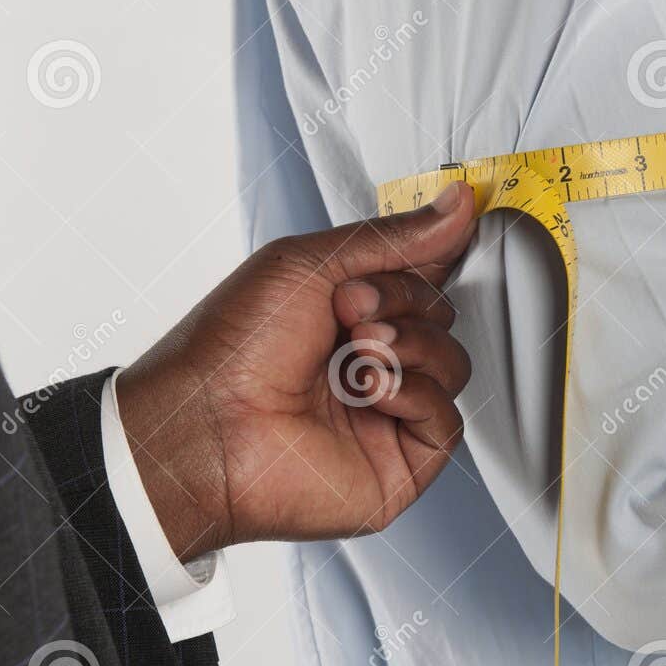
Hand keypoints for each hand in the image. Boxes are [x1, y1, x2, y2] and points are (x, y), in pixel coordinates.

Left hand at [116, 184, 475, 561]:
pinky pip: (448, 419)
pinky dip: (414, 395)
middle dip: (403, 303)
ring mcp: (386, 411)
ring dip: (409, 346)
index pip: (422, 278)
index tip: (432, 241)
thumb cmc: (233, 349)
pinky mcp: (401, 461)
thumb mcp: (310, 262)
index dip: (431, 259)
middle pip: (441, 316)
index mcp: (348, 311)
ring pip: (452, 363)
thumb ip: (393, 236)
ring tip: (358, 352)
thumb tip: (456, 205)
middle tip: (352, 311)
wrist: (209, 424)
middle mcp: (369, 359)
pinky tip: (370, 392)